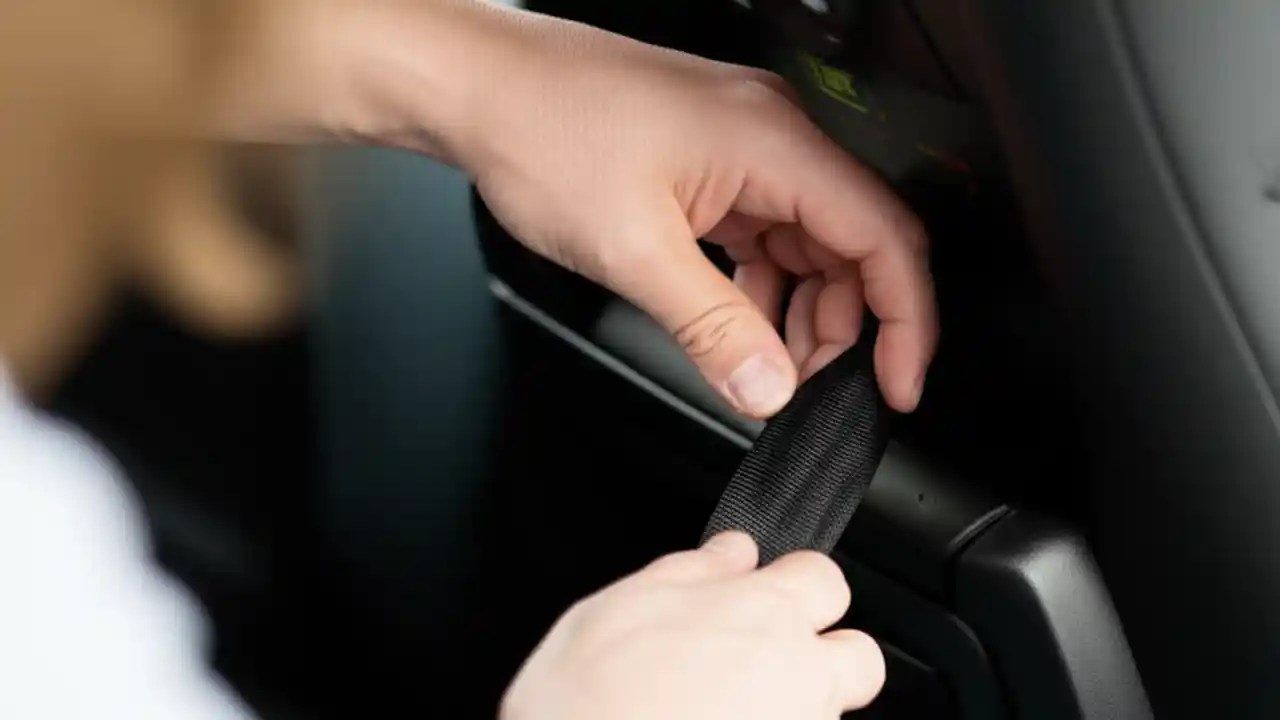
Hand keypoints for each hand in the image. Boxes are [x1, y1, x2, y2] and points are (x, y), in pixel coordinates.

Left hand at [203, 0, 936, 416]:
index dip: (906, 320)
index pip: (883, 236)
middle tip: (810, 390)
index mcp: (773, 144)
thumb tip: (769, 388)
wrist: (479, 88)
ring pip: (808, 246)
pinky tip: (736, 325)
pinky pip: (764, 236)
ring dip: (798, 314)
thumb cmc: (541, 131)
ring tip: (765, 368)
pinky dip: (761, 289)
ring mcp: (742, 149)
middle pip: (852, 246)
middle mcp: (771, 138)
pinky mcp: (711, 165)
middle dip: (843, 328)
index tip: (898, 384)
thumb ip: (712, 329)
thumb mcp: (633, 251)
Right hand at [501, 532, 884, 719]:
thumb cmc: (585, 700)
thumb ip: (694, 572)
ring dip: (789, 708)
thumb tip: (733, 550)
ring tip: (720, 712)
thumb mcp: (622, 605)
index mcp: (763, 614)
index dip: (796, 586)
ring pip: (825, 713)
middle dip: (825, 658)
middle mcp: (800, 677)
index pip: (824, 577)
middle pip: (858, 657)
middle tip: (764, 667)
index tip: (767, 597)